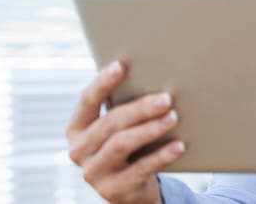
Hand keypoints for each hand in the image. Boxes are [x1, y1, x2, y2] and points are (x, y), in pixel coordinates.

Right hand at [65, 60, 185, 202]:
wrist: (131, 189)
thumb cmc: (129, 146)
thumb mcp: (120, 127)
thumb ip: (125, 106)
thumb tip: (156, 76)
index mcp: (77, 128)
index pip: (87, 101)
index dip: (103, 82)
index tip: (121, 65)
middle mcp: (79, 150)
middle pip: (110, 123)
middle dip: (140, 108)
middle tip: (166, 98)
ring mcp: (93, 173)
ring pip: (121, 144)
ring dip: (150, 129)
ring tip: (173, 118)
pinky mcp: (112, 191)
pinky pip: (140, 170)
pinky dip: (161, 156)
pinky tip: (178, 146)